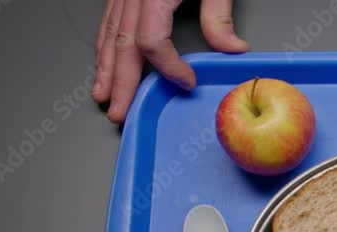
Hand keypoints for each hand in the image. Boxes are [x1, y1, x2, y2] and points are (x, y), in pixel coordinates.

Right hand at [92, 0, 249, 122]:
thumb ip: (219, 15)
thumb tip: (233, 50)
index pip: (151, 41)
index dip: (168, 67)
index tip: (186, 82)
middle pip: (122, 45)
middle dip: (121, 82)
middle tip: (121, 112)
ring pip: (109, 34)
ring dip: (106, 68)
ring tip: (104, 96)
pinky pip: (108, 19)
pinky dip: (104, 44)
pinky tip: (104, 61)